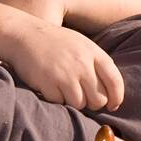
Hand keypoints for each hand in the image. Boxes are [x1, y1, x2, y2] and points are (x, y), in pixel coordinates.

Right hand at [4, 18, 124, 111]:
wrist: (24, 34)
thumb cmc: (54, 42)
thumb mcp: (80, 45)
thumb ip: (96, 65)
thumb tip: (111, 94)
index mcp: (93, 52)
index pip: (115, 81)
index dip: (116, 97)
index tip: (112, 105)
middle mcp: (82, 63)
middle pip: (99, 98)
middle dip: (92, 103)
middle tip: (83, 98)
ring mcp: (65, 73)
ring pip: (80, 104)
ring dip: (73, 102)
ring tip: (64, 89)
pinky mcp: (49, 83)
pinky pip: (60, 103)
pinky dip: (56, 99)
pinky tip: (50, 86)